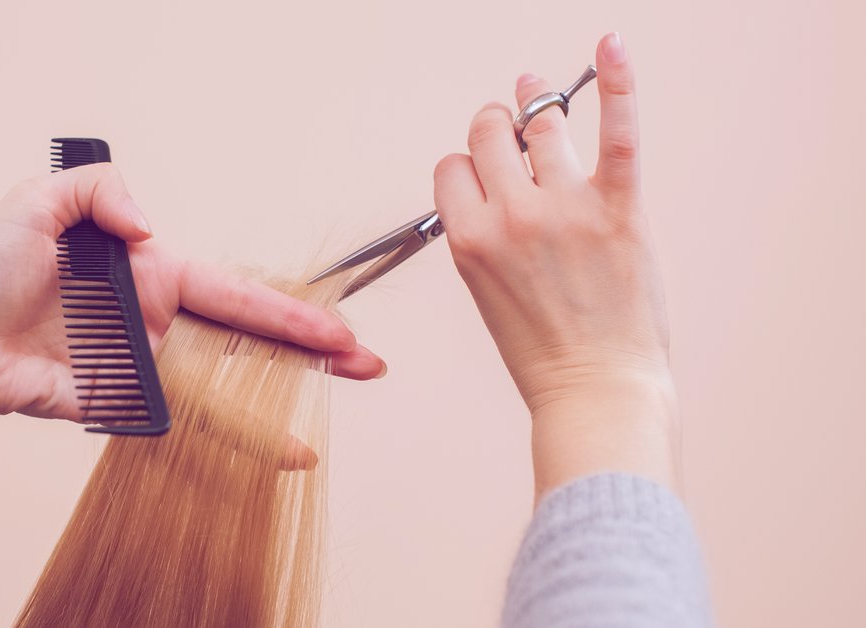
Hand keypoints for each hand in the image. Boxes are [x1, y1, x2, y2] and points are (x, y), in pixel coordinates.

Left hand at [0, 164, 385, 420]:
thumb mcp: (44, 199)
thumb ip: (104, 190)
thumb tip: (154, 231)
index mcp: (154, 273)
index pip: (237, 292)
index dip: (289, 310)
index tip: (338, 326)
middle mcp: (158, 322)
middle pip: (249, 343)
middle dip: (310, 355)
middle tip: (366, 364)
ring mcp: (141, 368)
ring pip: (221, 391)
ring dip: (272, 412)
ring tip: (316, 432)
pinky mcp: (117, 407)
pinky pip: (174, 427)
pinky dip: (219, 445)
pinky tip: (261, 457)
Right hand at [433, 33, 677, 496]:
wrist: (594, 390)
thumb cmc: (543, 353)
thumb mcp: (486, 294)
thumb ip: (483, 238)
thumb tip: (498, 189)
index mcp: (468, 241)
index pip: (452, 167)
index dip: (466, 166)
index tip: (483, 172)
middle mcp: (510, 217)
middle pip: (487, 134)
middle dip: (494, 127)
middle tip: (509, 127)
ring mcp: (564, 209)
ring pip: (541, 126)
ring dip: (536, 102)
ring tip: (538, 91)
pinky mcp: (618, 210)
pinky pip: (617, 133)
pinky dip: (616, 83)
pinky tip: (610, 48)